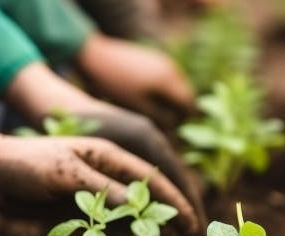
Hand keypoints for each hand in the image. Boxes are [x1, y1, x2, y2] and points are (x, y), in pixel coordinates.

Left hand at [2, 64, 204, 231]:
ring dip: (145, 230)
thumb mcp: (65, 174)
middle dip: (166, 217)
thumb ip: (101, 189)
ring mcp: (93, 192)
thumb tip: (137, 205)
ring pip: (129, 214)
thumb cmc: (23, 164)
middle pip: (146, 197)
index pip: (150, 178)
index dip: (173, 198)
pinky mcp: (79, 209)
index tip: (190, 219)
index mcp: (108, 155)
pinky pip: (108, 226)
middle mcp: (106, 173)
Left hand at [76, 33, 194, 124]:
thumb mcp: (138, 108)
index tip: (174, 131)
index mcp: (170, 81)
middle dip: (180, 109)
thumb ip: (161, 119)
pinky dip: (165, 89)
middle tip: (167, 123)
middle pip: (186, 94)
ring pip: (177, 85)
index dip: (184, 120)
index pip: (189, 104)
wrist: (95, 56)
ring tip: (157, 111)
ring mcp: (163, 60)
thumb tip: (176, 129)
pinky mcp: (153, 57)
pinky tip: (149, 96)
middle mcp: (171, 68)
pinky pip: (168, 76)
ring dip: (172, 99)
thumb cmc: (115, 85)